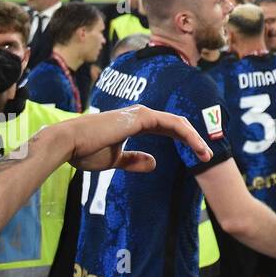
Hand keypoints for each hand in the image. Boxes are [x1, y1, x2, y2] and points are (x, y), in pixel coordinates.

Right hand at [56, 105, 210, 172]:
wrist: (68, 144)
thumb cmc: (85, 151)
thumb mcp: (114, 160)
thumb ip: (134, 160)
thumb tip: (154, 163)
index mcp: (135, 123)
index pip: (167, 128)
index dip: (184, 140)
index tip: (197, 155)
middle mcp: (141, 114)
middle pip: (176, 124)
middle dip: (194, 139)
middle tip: (208, 155)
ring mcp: (142, 113)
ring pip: (178, 123)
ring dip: (195, 138)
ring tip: (207, 154)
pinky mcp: (142, 117)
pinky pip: (172, 124)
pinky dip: (187, 134)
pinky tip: (197, 145)